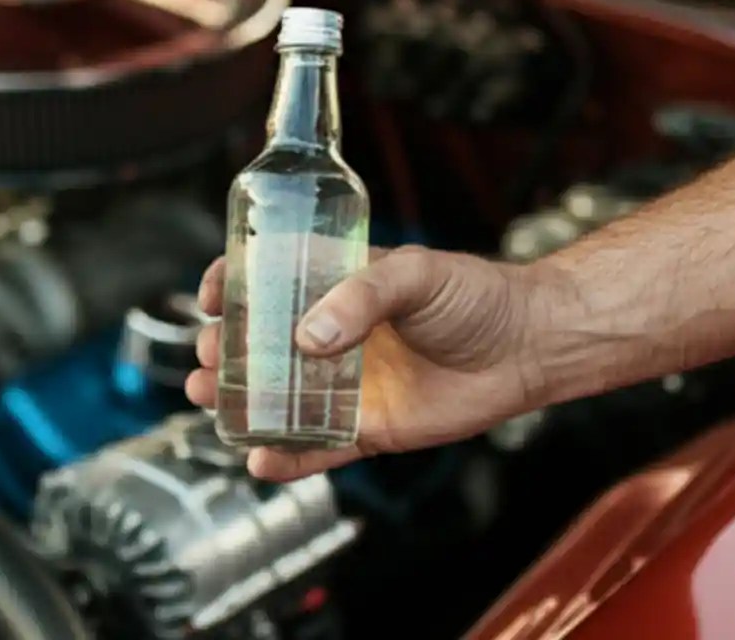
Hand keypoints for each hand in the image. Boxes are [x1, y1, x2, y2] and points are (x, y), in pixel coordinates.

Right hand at [186, 245, 560, 480]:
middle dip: (221, 350)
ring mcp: (345, 386)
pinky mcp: (367, 429)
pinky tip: (258, 460)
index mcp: (334, 286)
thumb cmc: (475, 296)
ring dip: (236, 403)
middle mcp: (331, 336)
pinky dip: (286, 460)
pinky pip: (317, 449)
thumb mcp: (415, 273)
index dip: (230, 285)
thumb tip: (309, 337)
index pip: (267, 281)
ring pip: (275, 400)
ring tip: (210, 400)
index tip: (211, 296)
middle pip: (258, 345)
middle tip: (206, 355)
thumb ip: (362, 297)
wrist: (528, 347)